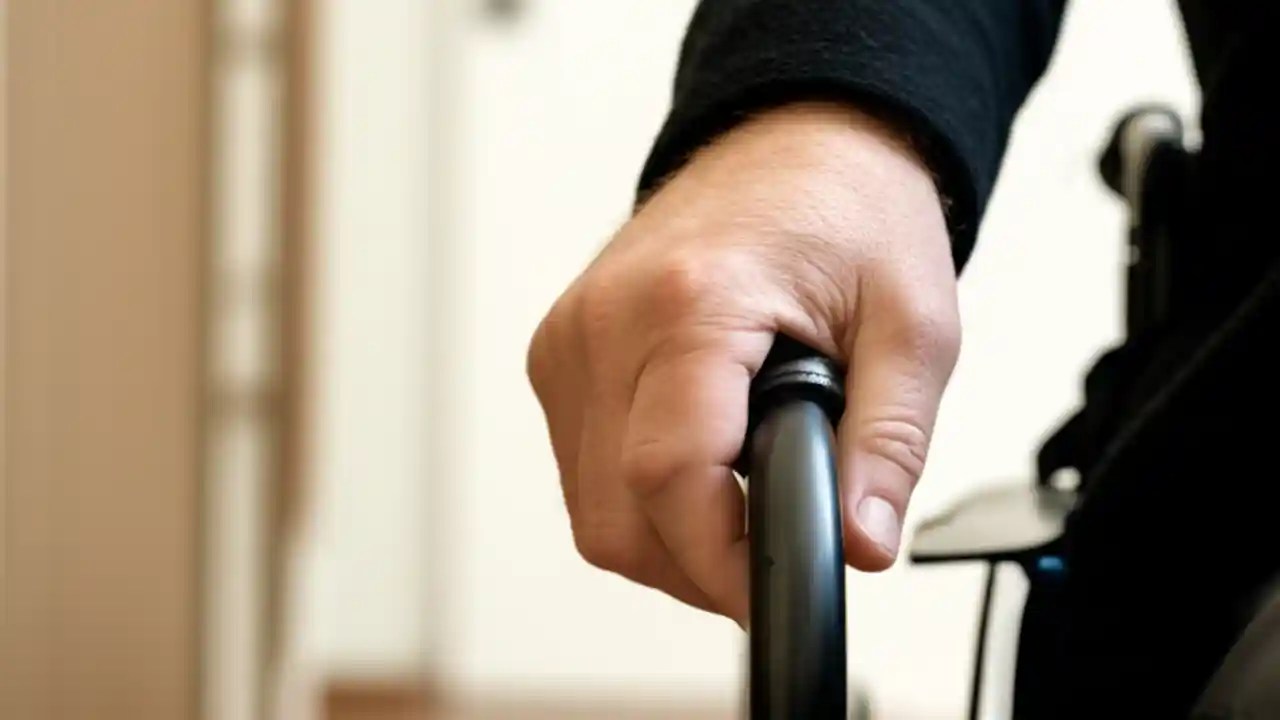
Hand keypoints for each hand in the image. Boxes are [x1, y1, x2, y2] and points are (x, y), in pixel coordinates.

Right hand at [526, 102, 960, 626]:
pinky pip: (581, 470)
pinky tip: (699, 471)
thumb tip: (860, 546)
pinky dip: (637, 500)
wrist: (791, 139)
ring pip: (591, 510)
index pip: (669, 478)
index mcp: (688, 303)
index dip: (723, 564)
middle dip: (696, 569)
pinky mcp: (560, 353)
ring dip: (665, 541)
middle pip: (615, 517)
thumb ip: (889, 445)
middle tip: (769, 558)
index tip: (776, 589)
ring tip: (741, 508)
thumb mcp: (912, 325)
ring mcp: (570, 339)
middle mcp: (606, 322)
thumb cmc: (849, 212)